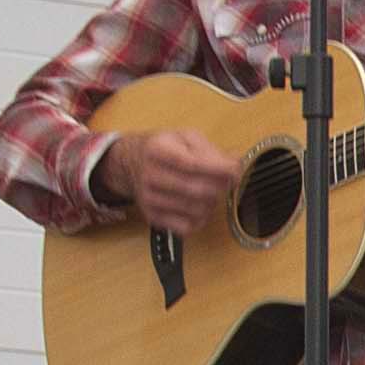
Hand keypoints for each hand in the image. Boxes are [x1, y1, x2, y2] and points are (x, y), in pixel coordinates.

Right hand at [96, 126, 239, 235]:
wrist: (129, 163)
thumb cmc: (163, 149)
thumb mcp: (184, 137)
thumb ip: (211, 150)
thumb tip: (235, 163)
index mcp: (158, 150)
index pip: (192, 164)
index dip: (219, 170)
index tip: (235, 171)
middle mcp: (150, 175)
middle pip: (198, 190)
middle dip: (220, 187)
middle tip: (225, 181)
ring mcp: (149, 199)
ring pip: (196, 210)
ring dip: (212, 202)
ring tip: (209, 191)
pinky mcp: (152, 217)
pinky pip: (187, 227)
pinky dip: (200, 219)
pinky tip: (198, 206)